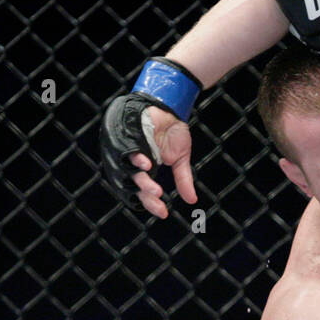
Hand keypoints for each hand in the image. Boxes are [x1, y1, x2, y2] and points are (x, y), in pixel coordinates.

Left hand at [100, 97, 197, 217]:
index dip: (151, 204)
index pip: (142, 193)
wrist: (170, 107)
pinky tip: (147, 165)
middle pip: (133, 186)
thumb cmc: (171, 130)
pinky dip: (136, 160)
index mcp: (144, 171)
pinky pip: (127, 151)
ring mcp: (128, 151)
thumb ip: (183, 180)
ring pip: (128, 172)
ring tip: (156, 190)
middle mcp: (133, 164)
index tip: (164, 212)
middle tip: (159, 201)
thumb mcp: (180, 158)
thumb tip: (192, 200)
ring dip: (141, 182)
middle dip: (145, 196)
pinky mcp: (127, 137)